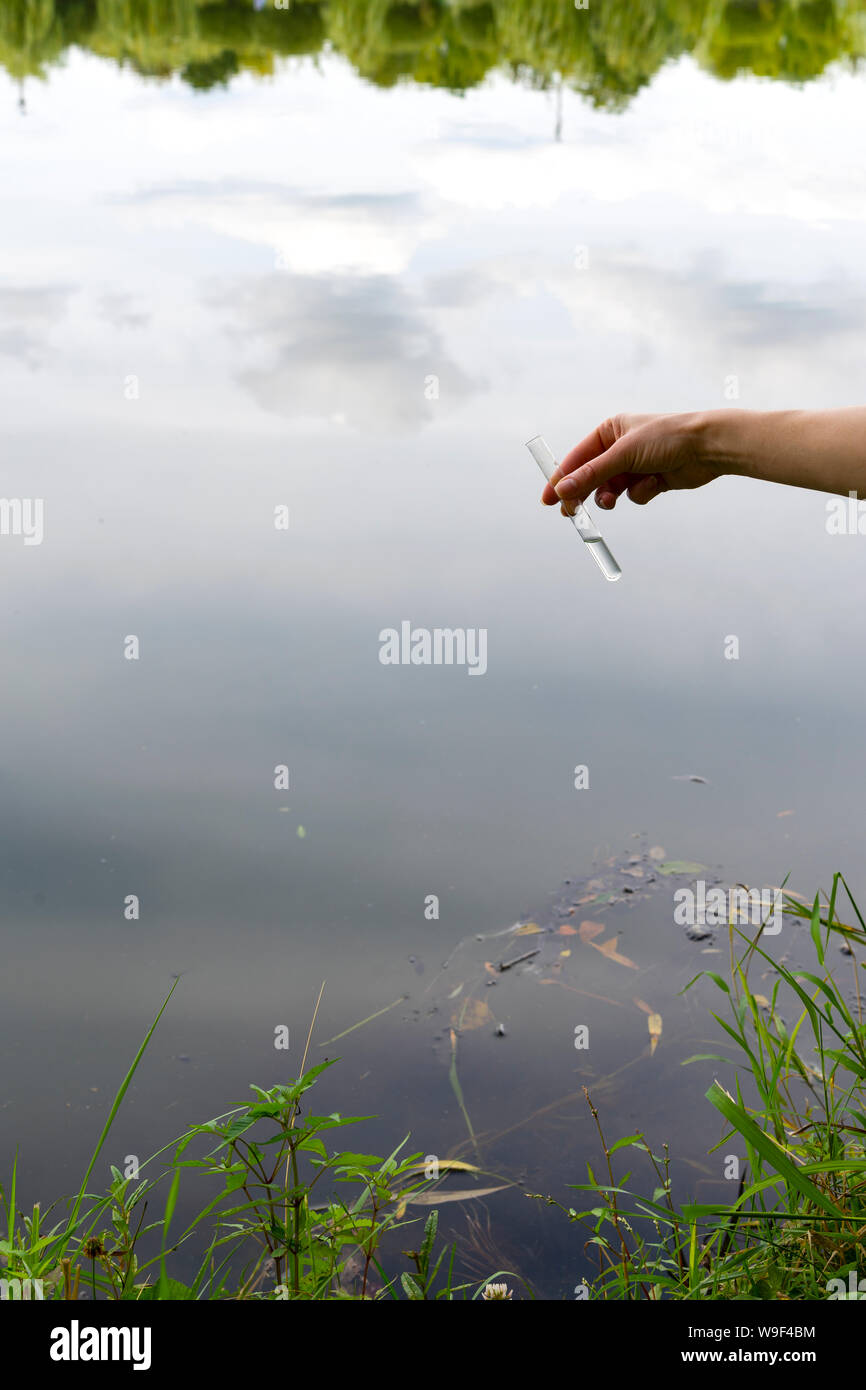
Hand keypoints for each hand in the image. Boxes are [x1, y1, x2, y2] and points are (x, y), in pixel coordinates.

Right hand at [540, 411, 723, 513]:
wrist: (707, 447)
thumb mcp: (623, 455)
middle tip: (571, 513)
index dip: (561, 479)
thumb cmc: (666, 439)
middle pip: (591, 476)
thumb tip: (563, 490)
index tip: (548, 500)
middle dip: (583, 493)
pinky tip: (655, 482)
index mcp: (610, 430)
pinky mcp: (651, 479)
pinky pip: (634, 494)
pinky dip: (641, 492)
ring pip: (611, 489)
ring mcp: (636, 464)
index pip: (577, 457)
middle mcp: (620, 446)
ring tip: (612, 500)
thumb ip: (591, 474)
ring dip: (611, 496)